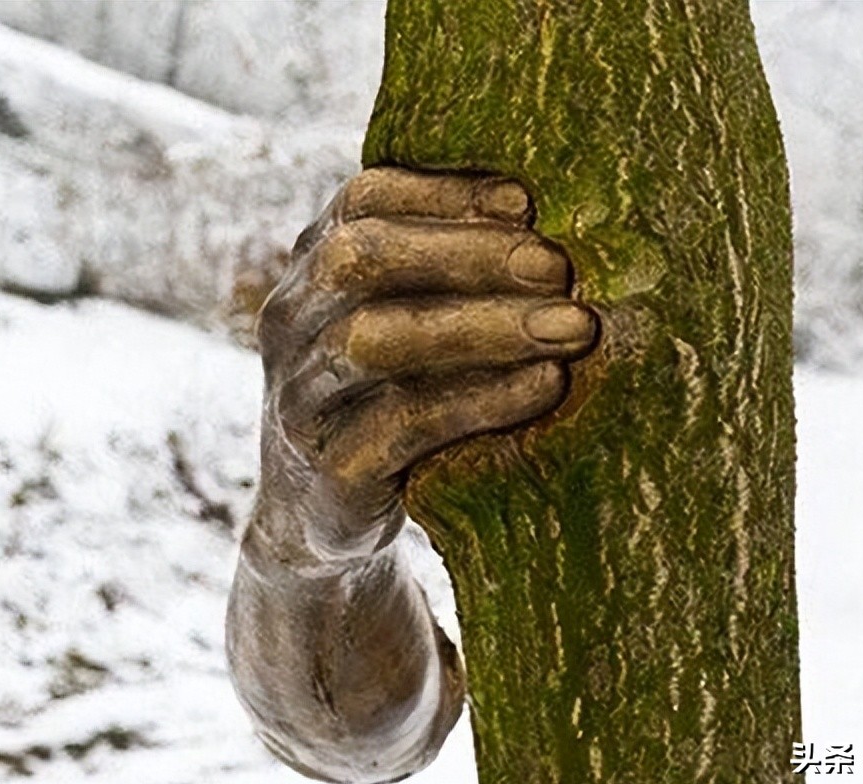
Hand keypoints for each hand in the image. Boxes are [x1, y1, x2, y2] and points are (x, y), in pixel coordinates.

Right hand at [254, 167, 597, 567]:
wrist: (319, 511)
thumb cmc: (388, 393)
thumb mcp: (403, 318)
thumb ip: (446, 268)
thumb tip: (548, 216)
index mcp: (311, 266)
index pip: (364, 201)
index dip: (444, 193)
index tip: (527, 202)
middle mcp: (291, 322)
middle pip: (359, 260)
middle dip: (466, 254)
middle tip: (556, 267)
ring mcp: (300, 397)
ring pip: (375, 341)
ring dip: (483, 327)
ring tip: (571, 326)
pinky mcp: (330, 470)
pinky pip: (404, 424)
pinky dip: (482, 399)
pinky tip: (545, 385)